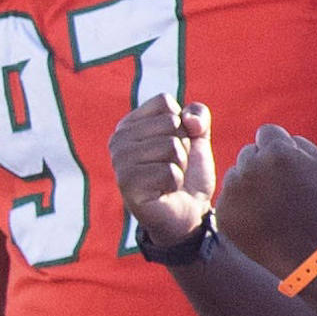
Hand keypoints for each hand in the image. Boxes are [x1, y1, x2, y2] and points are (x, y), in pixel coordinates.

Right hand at [106, 96, 214, 249]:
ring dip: (180, 166)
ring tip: (169, 179)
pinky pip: (168, 172)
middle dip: (183, 147)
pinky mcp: (127, 184)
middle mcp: (118, 140)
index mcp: (129, 124)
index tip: (174, 147)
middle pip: (170, 123)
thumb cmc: (188, 174)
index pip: (164, 103)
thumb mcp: (197, 137)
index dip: (181, 124)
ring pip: (171, 147)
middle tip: (172, 166)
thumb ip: (198, 115)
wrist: (189, 212)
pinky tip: (163, 192)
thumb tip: (188, 120)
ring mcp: (119, 162)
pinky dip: (175, 183)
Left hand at [212, 125, 316, 275]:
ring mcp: (233, 190)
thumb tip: (280, 137)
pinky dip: (240, 204)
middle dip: (261, 164)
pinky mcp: (223, 210)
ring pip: (236, 174)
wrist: (303, 248)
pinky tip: (257, 216)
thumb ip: (299, 142)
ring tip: (269, 204)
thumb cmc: (316, 203)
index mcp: (277, 151)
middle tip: (277, 187)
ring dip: (248, 183)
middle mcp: (250, 167)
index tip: (284, 164)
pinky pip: (228, 196)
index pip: (266, 132)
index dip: (277, 147)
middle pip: (248, 152)